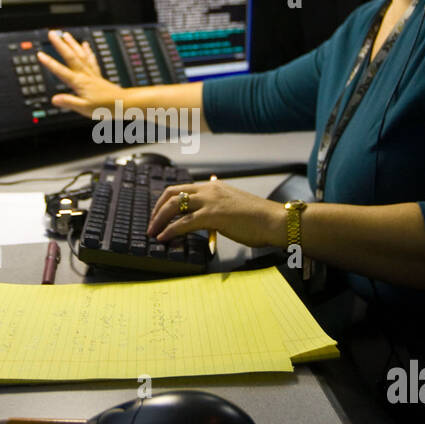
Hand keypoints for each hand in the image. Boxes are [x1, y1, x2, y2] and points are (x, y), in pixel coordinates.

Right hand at [35, 29, 125, 117]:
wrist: (122, 103)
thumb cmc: (105, 107)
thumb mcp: (84, 108)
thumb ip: (69, 102)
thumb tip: (54, 99)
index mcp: (79, 83)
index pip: (61, 71)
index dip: (50, 63)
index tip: (40, 54)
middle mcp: (85, 75)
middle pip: (70, 57)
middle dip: (60, 45)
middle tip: (52, 34)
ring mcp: (91, 73)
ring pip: (80, 55)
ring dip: (72, 44)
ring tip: (65, 35)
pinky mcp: (97, 75)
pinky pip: (91, 60)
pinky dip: (87, 51)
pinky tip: (85, 45)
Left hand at [148, 178, 283, 248]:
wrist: (272, 220)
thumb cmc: (256, 217)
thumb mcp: (233, 203)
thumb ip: (218, 203)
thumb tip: (205, 210)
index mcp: (213, 185)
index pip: (181, 189)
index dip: (165, 202)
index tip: (158, 215)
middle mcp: (209, 189)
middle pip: (172, 194)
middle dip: (157, 210)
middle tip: (151, 225)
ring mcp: (210, 201)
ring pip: (174, 206)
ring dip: (159, 220)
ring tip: (153, 233)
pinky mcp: (213, 216)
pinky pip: (184, 223)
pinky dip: (170, 231)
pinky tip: (163, 238)